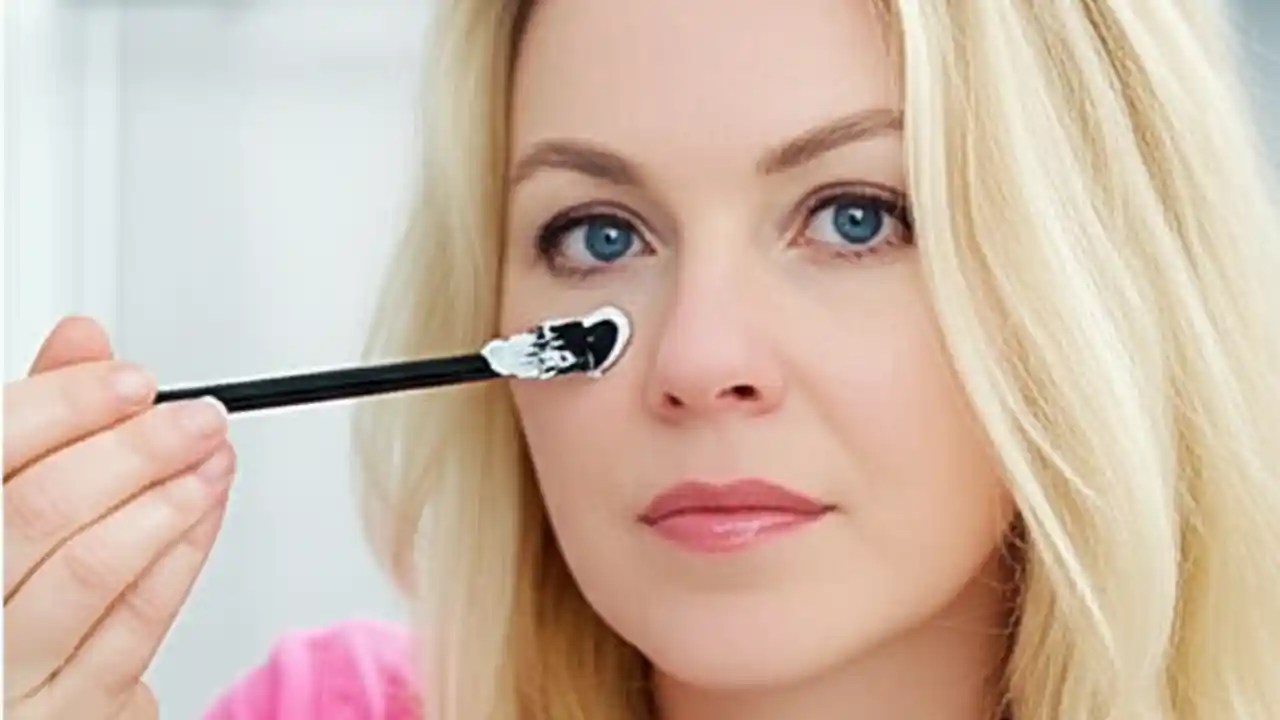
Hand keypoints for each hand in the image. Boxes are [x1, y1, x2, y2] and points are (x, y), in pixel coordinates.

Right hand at [4, 317, 236, 718]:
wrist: (9, 696)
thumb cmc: (3, 588)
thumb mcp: (3, 492)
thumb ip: (36, 420)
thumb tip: (85, 340)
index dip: (67, 405)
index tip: (134, 380)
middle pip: (42, 508)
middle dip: (136, 450)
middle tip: (199, 416)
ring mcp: (3, 671)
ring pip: (90, 568)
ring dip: (168, 500)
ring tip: (213, 457)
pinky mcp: (70, 713)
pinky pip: (135, 625)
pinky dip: (181, 555)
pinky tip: (204, 511)